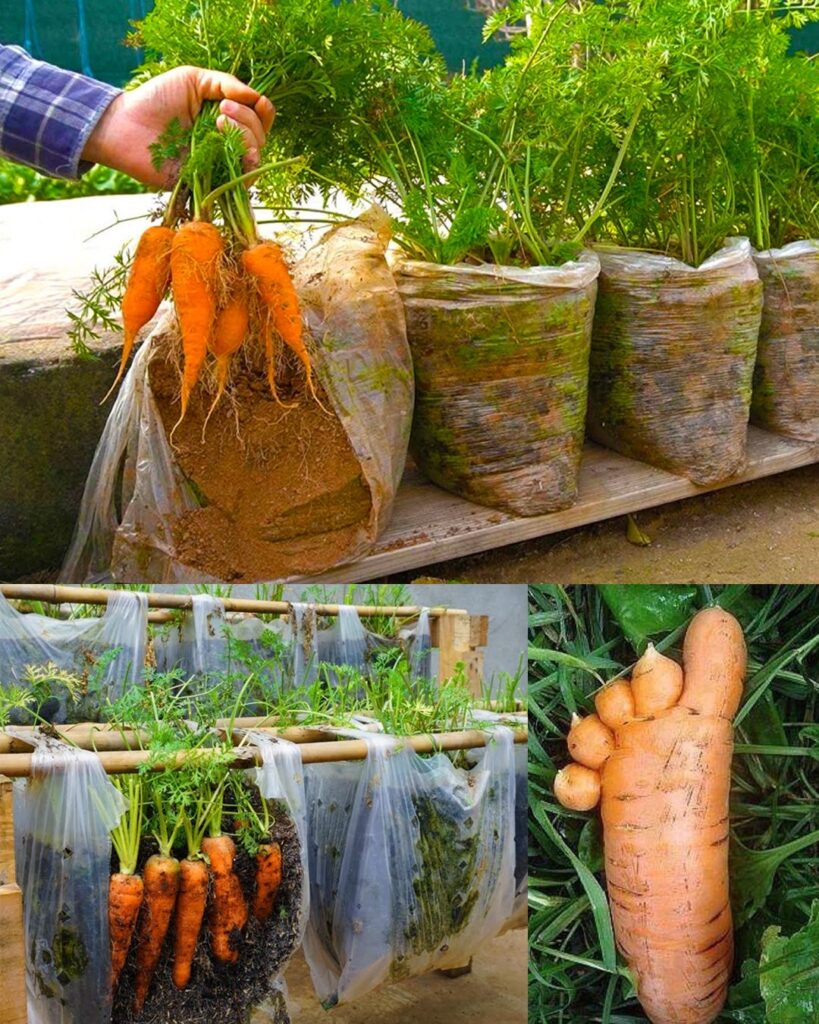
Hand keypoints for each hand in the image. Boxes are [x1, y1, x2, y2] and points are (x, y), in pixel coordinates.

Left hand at [82, 65, 275, 186]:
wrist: (126, 127)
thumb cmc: (155, 99)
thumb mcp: (192, 79)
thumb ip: (225, 83)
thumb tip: (256, 97)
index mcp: (225, 116)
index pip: (259, 117)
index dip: (263, 110)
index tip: (254, 100)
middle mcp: (226, 140)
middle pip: (261, 136)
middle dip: (248, 120)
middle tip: (222, 110)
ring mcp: (220, 162)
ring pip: (255, 157)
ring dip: (246, 137)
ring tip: (219, 122)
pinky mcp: (210, 182)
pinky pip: (240, 181)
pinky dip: (243, 164)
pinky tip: (228, 146)